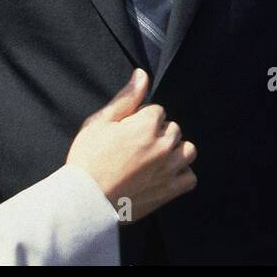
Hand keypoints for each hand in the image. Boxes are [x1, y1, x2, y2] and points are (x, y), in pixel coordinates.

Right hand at [65, 69, 196, 222]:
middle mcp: (163, 145)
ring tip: (153, 159)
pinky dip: (181, 175)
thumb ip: (126, 98)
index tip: (127, 133)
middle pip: (173, 128)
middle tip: (135, 148)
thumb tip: (142, 74)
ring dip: (174, 151)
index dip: (141, 119)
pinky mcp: (170, 191)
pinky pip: (190, 178)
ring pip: (187, 150)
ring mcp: (170, 168)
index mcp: (146, 125)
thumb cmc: (88, 160)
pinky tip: (163, 175)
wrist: (85, 201)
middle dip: (157, 134)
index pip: (157, 110)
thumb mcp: (100, 122)